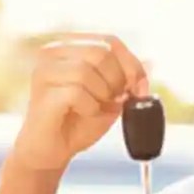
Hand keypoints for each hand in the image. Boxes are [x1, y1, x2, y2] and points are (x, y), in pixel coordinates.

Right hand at [11, 33, 149, 171]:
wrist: (51, 152)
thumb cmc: (77, 123)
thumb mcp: (110, 97)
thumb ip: (127, 79)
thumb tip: (150, 62)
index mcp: (70, 47)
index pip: (109, 41)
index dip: (131, 63)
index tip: (141, 87)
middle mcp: (52, 53)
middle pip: (100, 52)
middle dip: (118, 80)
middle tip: (116, 100)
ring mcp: (44, 71)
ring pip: (87, 71)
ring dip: (101, 95)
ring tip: (94, 109)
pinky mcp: (42, 92)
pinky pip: (76, 92)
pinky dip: (89, 107)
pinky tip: (82, 114)